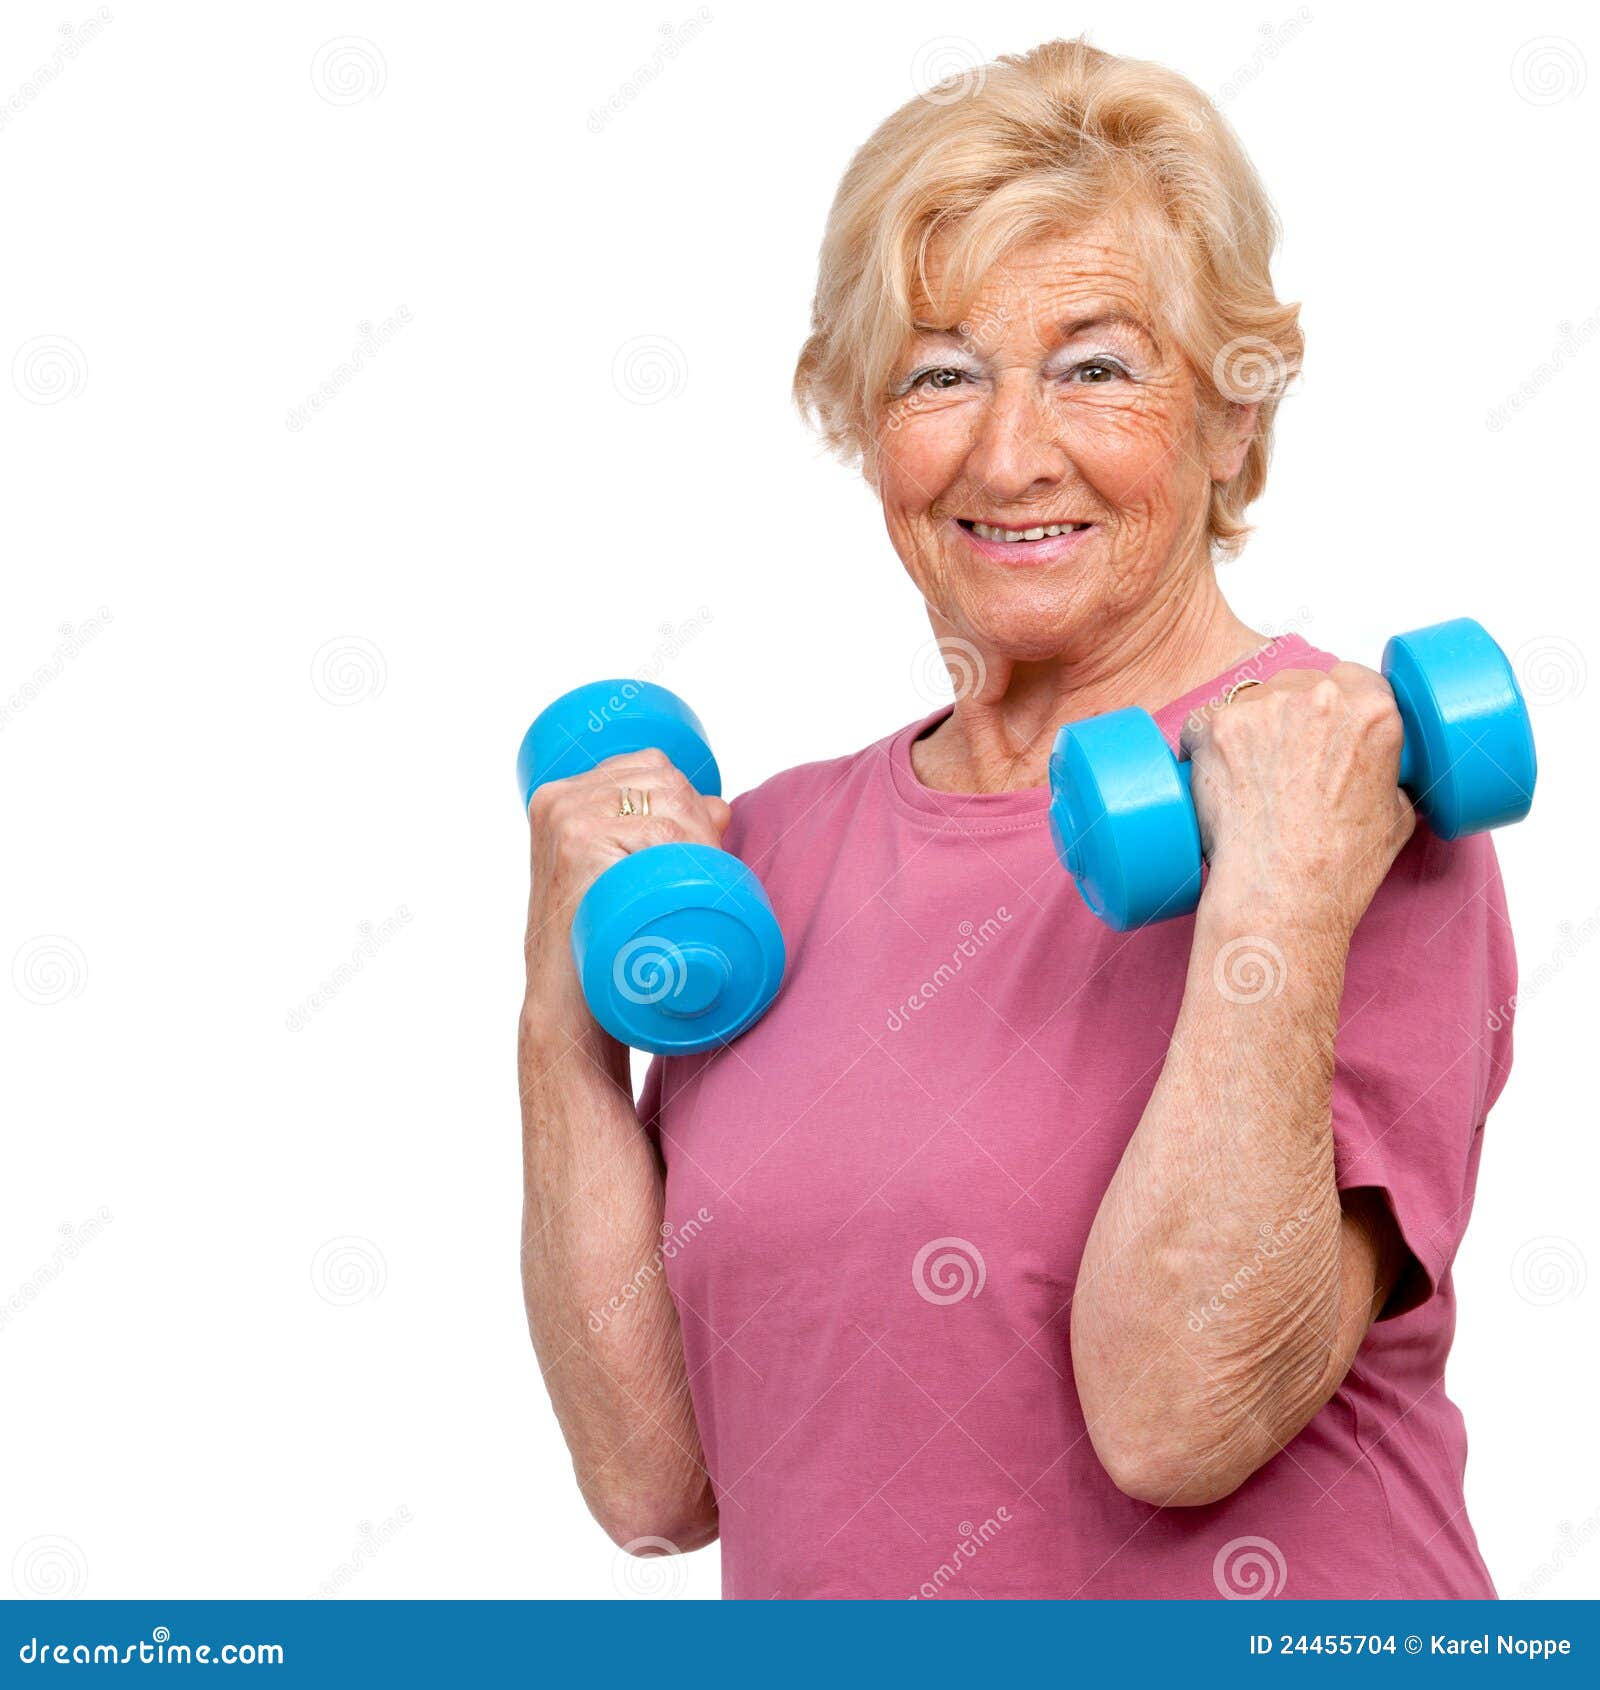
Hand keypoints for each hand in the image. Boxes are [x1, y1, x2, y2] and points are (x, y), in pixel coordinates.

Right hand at [523, 748, 732, 1046]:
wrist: (567, 1005)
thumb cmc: (596, 943)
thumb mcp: (621, 877)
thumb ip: (663, 833)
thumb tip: (720, 804)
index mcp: (562, 796)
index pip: (649, 765)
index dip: (689, 798)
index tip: (700, 843)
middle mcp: (559, 801)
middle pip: (663, 780)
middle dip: (700, 820)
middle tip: (709, 869)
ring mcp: (565, 822)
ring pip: (667, 806)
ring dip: (701, 840)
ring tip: (698, 882)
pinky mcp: (578, 850)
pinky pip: (658, 834)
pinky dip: (688, 854)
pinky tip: (685, 882)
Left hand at [1179, 664, 1415, 937]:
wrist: (1280, 891)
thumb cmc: (1338, 866)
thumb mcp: (1397, 817)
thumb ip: (1390, 778)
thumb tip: (1382, 776)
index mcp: (1374, 711)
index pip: (1355, 680)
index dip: (1339, 703)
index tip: (1326, 726)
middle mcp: (1320, 696)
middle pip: (1303, 682)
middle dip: (1295, 713)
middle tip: (1287, 757)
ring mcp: (1264, 707)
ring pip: (1254, 698)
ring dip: (1252, 725)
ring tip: (1251, 773)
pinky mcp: (1216, 724)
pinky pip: (1205, 720)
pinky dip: (1206, 743)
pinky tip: (1214, 773)